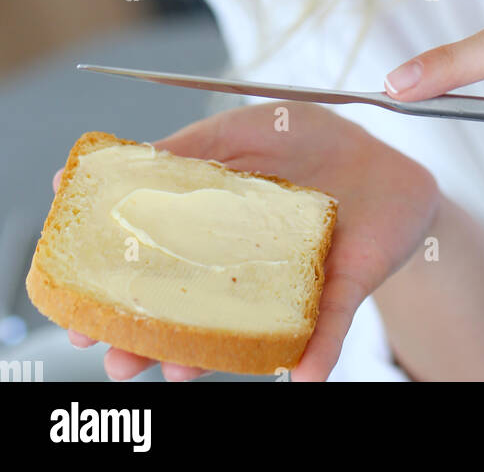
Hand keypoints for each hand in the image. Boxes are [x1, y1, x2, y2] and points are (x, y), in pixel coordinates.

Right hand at [54, 101, 438, 381]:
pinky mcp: (343, 289)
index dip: (114, 284)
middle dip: (144, 338)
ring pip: (245, 329)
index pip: (155, 261)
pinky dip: (317, 353)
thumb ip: (196, 147)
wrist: (391, 160)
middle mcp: (245, 264)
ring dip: (209, 355)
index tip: (72, 305)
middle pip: (188, 309)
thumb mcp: (247, 128)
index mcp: (212, 225)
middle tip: (113, 358)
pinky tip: (301, 375)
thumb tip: (137, 159)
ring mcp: (292, 281)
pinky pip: (330, 326)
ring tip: (177, 371)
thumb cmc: (311, 141)